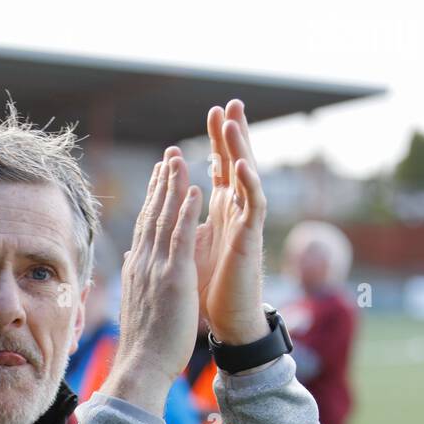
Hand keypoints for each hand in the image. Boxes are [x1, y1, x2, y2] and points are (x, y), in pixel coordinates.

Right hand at [113, 148, 201, 394]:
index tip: (160, 177)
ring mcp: (157, 269)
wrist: (142, 366)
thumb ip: (136, 278)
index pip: (145, 227)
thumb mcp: (137, 304)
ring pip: (165, 219)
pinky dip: (188, 213)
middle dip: (161, 183)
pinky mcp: (174, 279)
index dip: (153, 199)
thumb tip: (130, 262)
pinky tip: (196, 191)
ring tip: (181, 159)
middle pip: (152, 215)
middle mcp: (143, 264)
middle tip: (169, 156)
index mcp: (137, 270)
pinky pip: (181, 239)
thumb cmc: (144, 344)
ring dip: (174, 187)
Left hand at [195, 100, 267, 344]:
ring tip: (233, 122)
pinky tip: (240, 165)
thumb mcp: (190, 250)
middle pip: (236, 163)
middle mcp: (236, 213)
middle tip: (230, 102)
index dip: (216, 142)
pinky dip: (248, 185)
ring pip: (247, 178)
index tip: (212, 112)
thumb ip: (184, 227)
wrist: (227, 320)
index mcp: (221, 212)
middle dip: (233, 135)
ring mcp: (246, 223)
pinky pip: (254, 206)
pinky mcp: (251, 239)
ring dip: (241, 149)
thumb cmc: (211, 289)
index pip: (220, 168)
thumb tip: (169, 215)